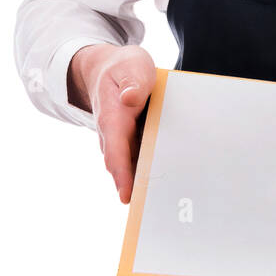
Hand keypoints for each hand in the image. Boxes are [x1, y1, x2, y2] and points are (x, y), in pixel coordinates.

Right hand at [68, 43, 156, 202]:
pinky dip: (152, 170)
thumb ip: (133, 82)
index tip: (128, 196)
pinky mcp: (131, 143)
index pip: (115, 151)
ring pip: (133, 167)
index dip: (121, 174)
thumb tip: (131, 99)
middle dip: (136, 188)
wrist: (106, 70)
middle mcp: (113, 136)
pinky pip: (142, 160)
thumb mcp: (131, 66)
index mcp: (112, 118)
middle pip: (124, 168)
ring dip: (145, 184)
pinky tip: (169, 183)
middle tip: (153, 209)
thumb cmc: (122, 68)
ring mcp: (122, 142)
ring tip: (164, 204)